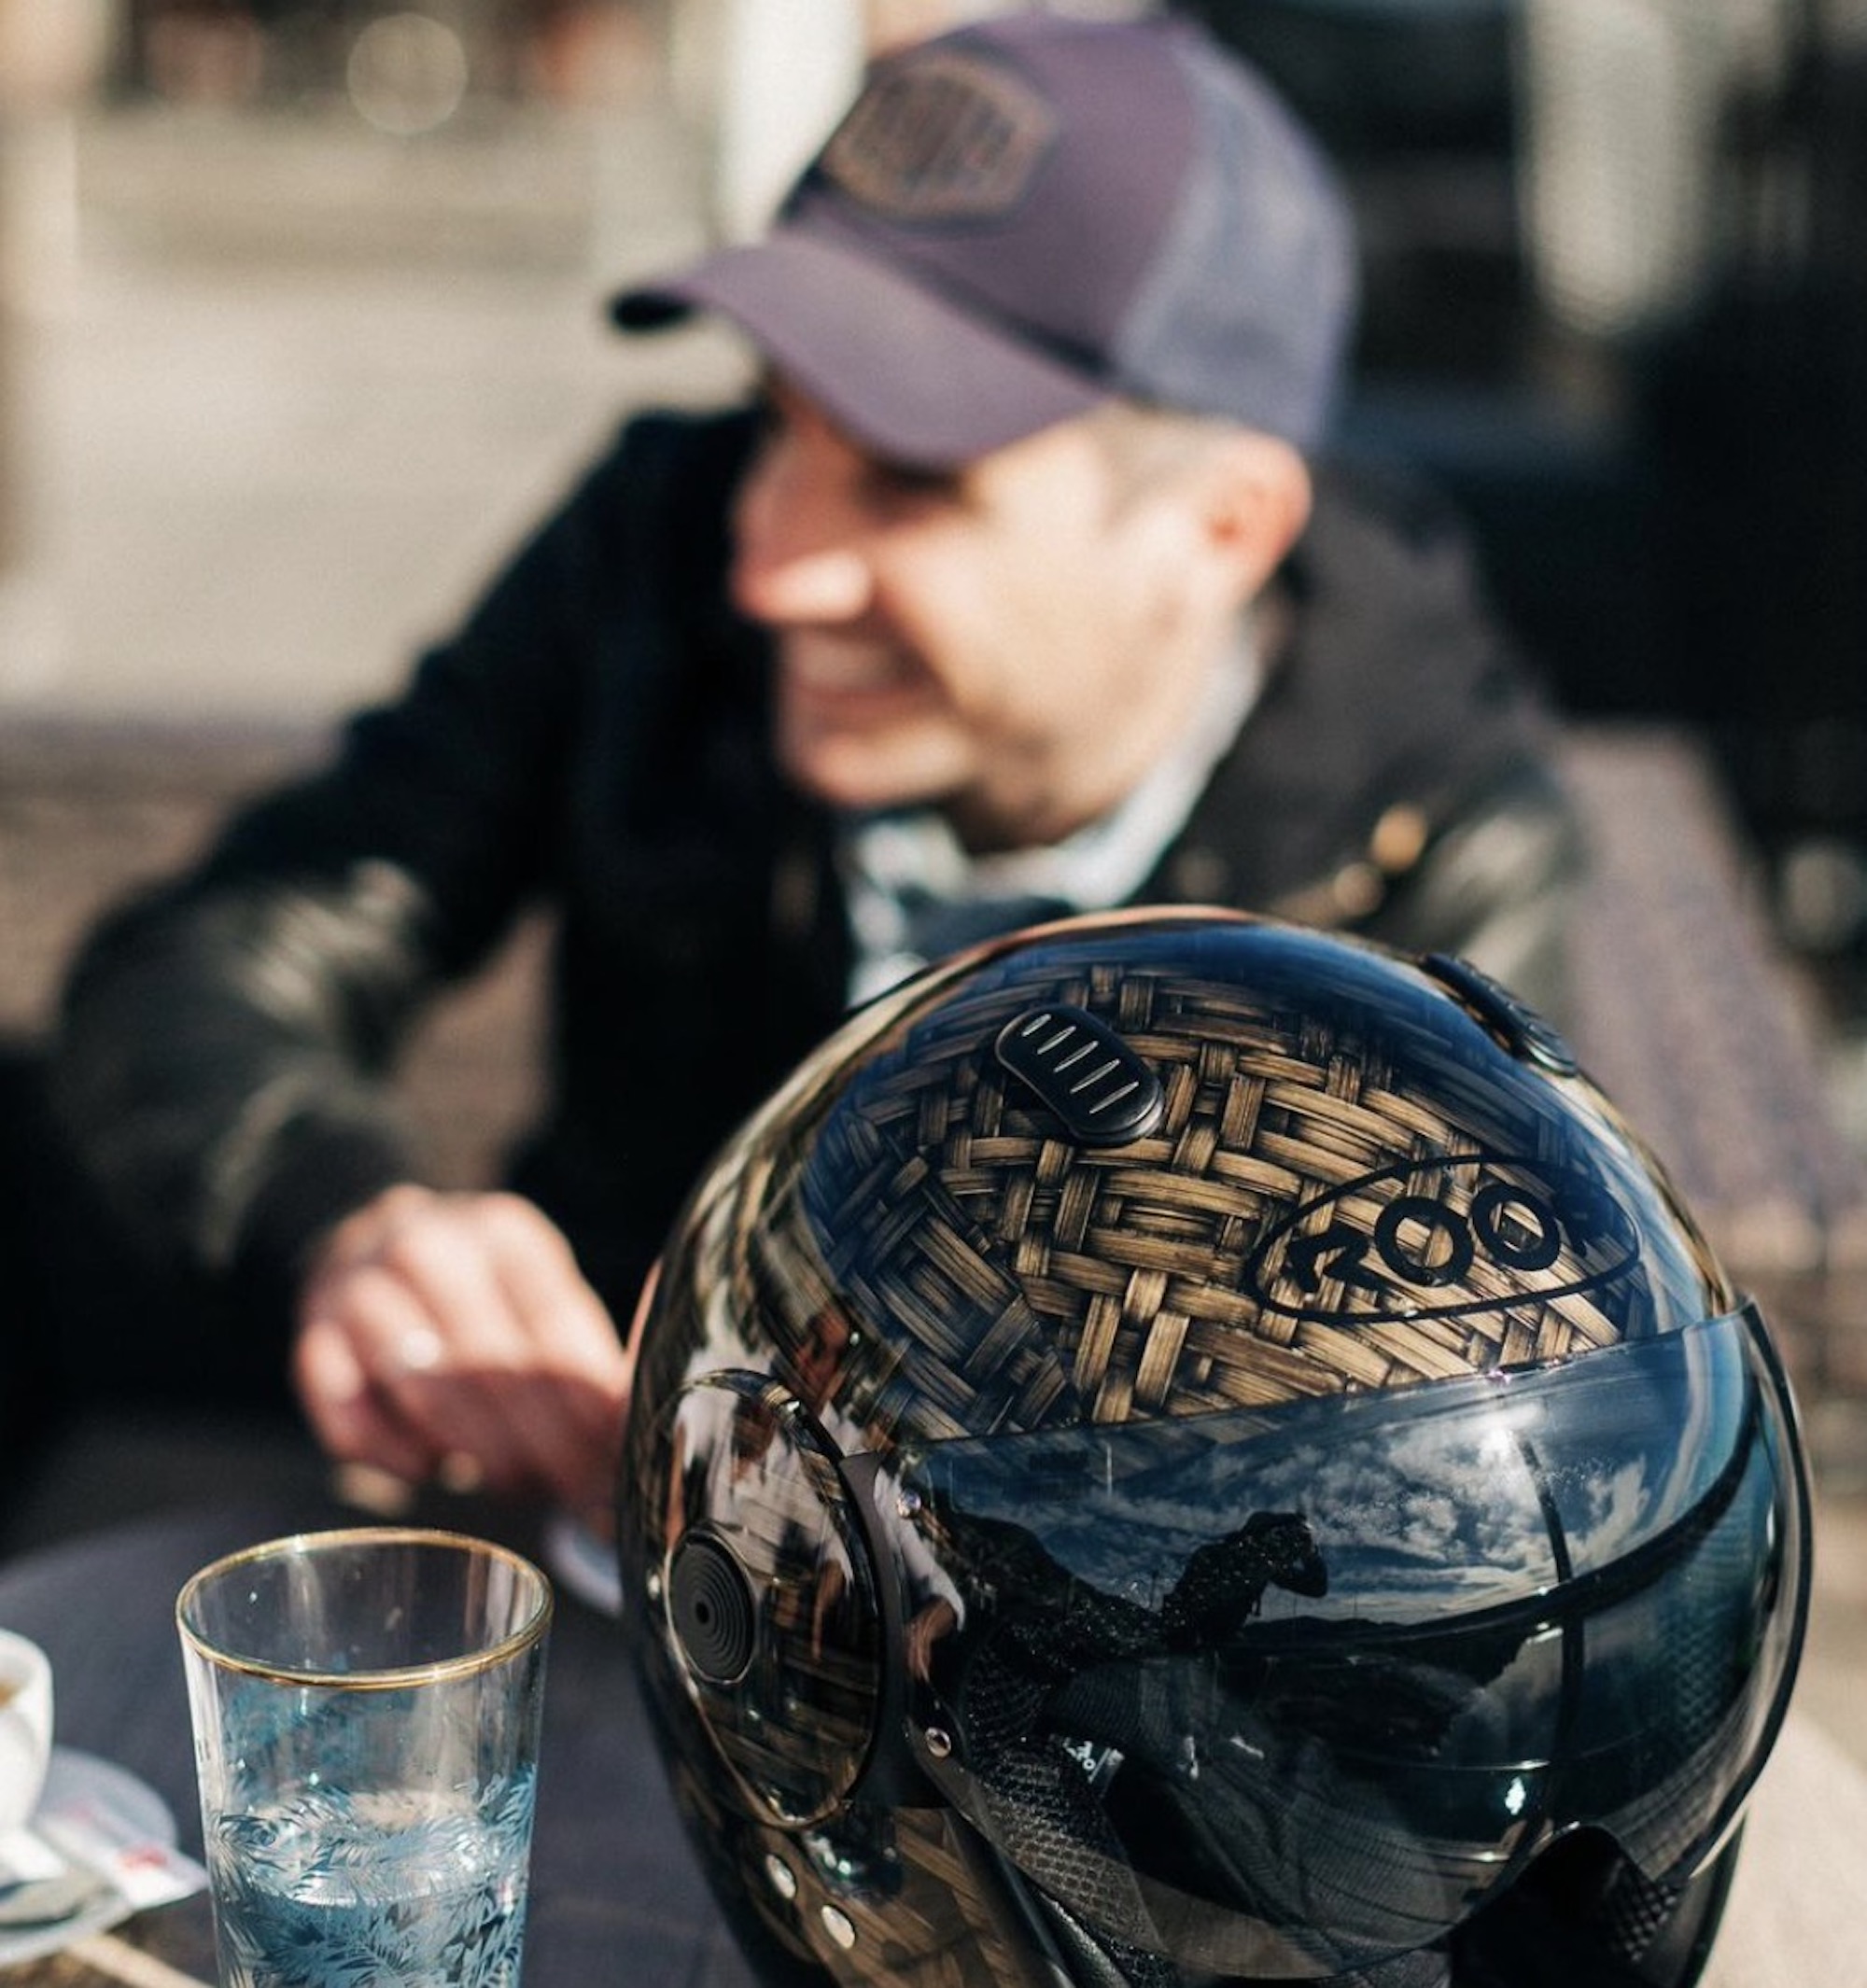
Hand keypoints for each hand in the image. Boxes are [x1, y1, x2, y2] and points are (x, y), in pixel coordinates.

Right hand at [291, 1184, 631, 1511]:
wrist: (369, 1240)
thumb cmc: (482, 1291)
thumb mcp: (537, 1293)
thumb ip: (580, 1356)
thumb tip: (630, 1441)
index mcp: (505, 1232)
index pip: (554, 1329)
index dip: (585, 1410)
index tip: (612, 1468)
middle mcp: (429, 1247)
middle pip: (492, 1362)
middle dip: (540, 1443)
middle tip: (572, 1495)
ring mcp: (359, 1287)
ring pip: (424, 1385)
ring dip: (476, 1450)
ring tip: (516, 1486)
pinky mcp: (309, 1337)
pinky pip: (349, 1416)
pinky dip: (394, 1455)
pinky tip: (429, 1469)